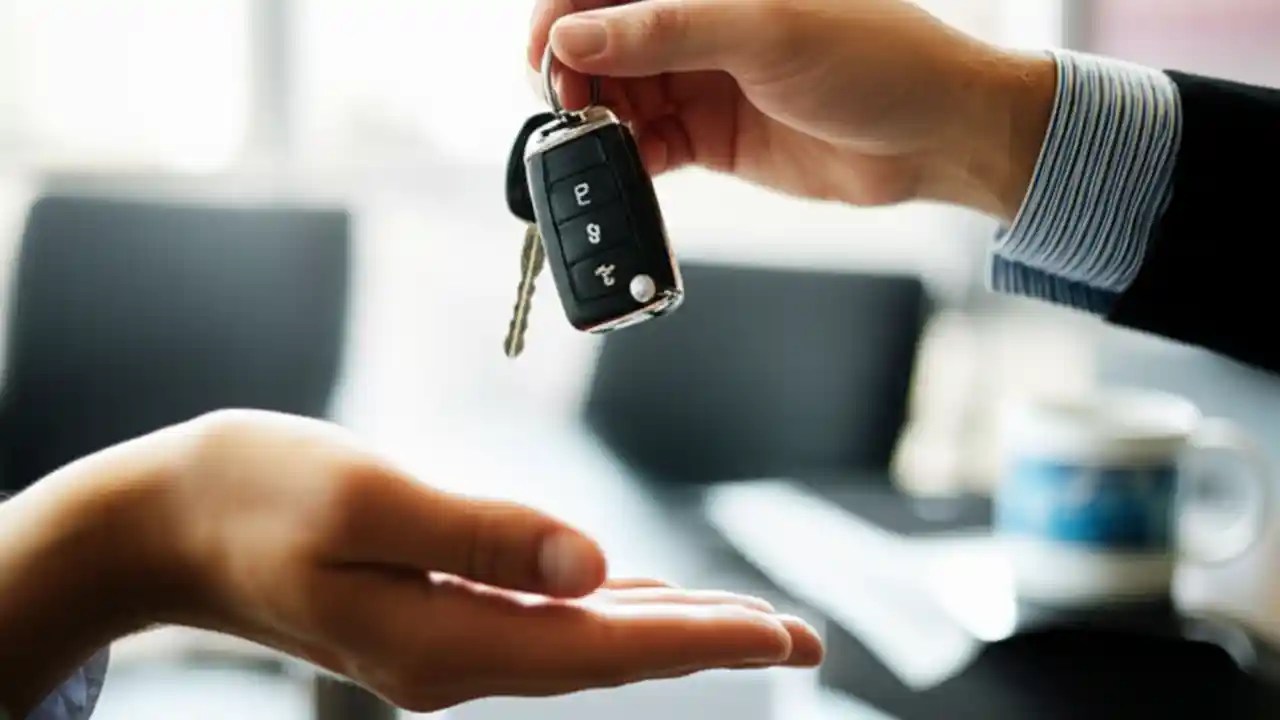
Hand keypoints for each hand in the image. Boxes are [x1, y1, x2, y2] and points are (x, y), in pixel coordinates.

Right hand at [0, 410, 821, 716]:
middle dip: (706, 642)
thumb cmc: (254, 494)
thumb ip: (484, 535)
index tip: (783, 635)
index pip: (602, 649)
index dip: (701, 640)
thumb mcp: (368, 497)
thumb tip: (595, 568)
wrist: (170, 521)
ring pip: (579, 642)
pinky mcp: (427, 614)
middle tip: (798, 636)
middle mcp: (452, 660)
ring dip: (663, 629)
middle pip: (606, 655)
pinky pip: (540, 620)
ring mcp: (439, 643)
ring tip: (739, 621)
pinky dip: (601, 611)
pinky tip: (629, 600)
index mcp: (443, 639)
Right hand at [529, 0, 1056, 222]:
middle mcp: (701, 24)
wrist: (936, 137)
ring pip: (620, 96)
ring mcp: (704, 79)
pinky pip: (649, 145)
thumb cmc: (878, 59)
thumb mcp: (765, 33)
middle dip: (575, 73)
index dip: (566, 15)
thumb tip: (577, 37)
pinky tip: (626, 170)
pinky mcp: (713, 135)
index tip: (546, 55)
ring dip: (597, 121)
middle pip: (605, 41)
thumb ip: (665, 31)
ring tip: (594, 145)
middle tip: (567, 109)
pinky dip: (629, 159)